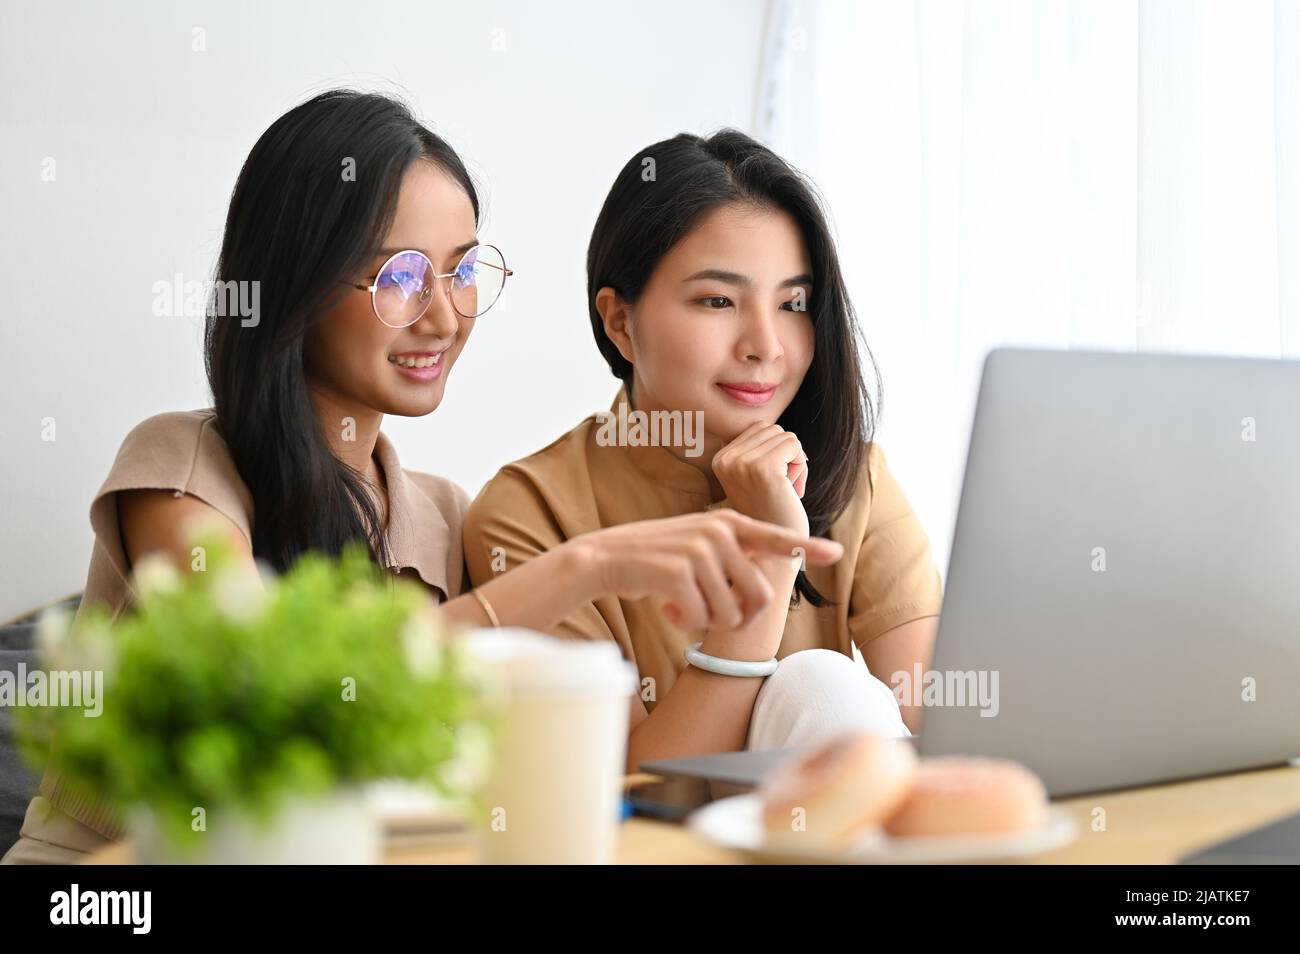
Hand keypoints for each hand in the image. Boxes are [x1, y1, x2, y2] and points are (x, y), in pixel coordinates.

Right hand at [572, 509, 841, 631]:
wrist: (606, 557)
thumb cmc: (656, 559)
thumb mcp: (698, 545)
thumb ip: (731, 556)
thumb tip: (763, 593)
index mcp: (728, 523)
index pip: (775, 537)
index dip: (806, 546)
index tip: (835, 551)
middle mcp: (719, 531)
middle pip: (759, 596)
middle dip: (739, 619)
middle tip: (711, 618)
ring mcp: (700, 549)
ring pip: (730, 613)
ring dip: (708, 623)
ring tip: (683, 608)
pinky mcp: (679, 571)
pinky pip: (700, 616)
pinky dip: (685, 622)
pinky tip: (666, 607)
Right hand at [711, 422, 808, 534]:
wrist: (773, 555)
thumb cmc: (771, 515)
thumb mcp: (753, 479)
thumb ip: (753, 451)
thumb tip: (770, 426)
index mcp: (719, 459)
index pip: (759, 428)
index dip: (774, 453)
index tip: (771, 484)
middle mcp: (725, 460)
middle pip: (772, 428)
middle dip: (785, 455)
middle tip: (780, 488)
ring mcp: (741, 464)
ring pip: (785, 436)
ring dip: (794, 462)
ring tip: (784, 491)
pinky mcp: (762, 470)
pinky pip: (794, 446)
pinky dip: (801, 466)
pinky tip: (792, 492)